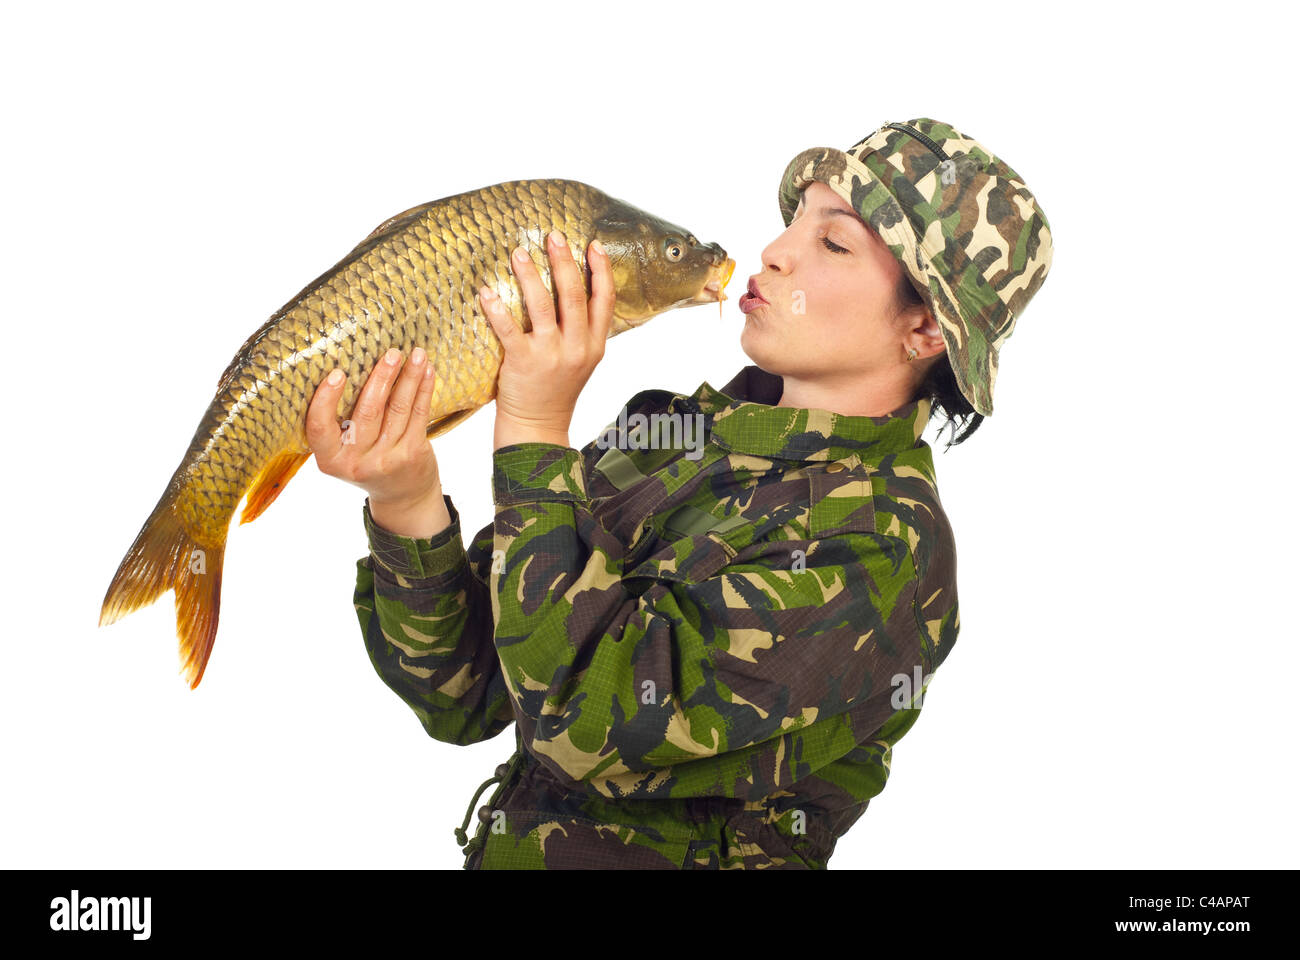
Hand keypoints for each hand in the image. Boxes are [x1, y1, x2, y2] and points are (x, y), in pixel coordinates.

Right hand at [306, 346, 450, 537]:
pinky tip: (427, 371)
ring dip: (409, 378)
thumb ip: (341, 420)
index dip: (325, 400)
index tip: (337, 373)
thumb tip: (350, 363)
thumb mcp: (345, 450)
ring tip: (416, 354)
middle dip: (381, 378)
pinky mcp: (412, 454)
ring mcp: (387, 459)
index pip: (319, 428)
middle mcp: (357, 462)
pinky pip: (419, 415)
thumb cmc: (367, 461)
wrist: (401, 495)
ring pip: (398, 409)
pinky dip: (424, 390)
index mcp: (330, 459)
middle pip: (367, 412)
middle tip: (391, 352)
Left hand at [480, 230, 613, 450]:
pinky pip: (509, 330)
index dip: (601, 270)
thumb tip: (573, 290)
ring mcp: (551, 355)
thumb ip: (582, 331)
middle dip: (564, 261)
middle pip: (574, 295)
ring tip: (518, 253)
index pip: (605, 301)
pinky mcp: (523, 363)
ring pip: (543, 306)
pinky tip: (486, 292)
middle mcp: (576, 348)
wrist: (538, 428)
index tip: (593, 245)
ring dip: (531, 275)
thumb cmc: (555, 390)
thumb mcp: (581, 361)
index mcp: (594, 345)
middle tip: (553, 236)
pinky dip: (497, 309)